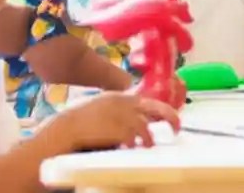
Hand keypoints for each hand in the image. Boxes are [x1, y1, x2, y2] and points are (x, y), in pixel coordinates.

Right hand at [49, 92, 180, 150]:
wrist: (66, 128)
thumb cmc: (80, 120)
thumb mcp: (101, 106)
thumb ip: (118, 108)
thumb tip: (136, 117)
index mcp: (120, 96)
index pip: (148, 99)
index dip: (160, 108)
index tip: (168, 116)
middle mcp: (124, 103)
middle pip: (157, 107)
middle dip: (170, 117)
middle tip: (177, 128)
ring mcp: (123, 116)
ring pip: (146, 127)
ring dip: (149, 138)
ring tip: (147, 145)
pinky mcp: (119, 130)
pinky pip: (134, 139)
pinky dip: (135, 144)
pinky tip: (131, 148)